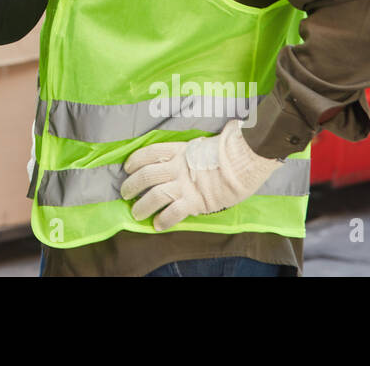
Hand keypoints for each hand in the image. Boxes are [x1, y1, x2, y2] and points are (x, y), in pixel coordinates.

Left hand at [118, 119, 281, 231]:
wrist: (245, 160)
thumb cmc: (230, 150)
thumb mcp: (206, 143)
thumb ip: (194, 148)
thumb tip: (196, 145)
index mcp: (180, 150)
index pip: (150, 153)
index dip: (135, 160)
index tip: (127, 167)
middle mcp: (177, 167)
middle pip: (146, 175)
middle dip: (131, 185)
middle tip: (125, 193)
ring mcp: (185, 184)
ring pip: (154, 195)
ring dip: (142, 206)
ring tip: (136, 213)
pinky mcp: (195, 202)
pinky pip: (173, 213)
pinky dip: (163, 220)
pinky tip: (157, 225)